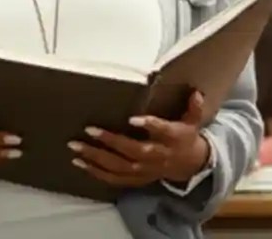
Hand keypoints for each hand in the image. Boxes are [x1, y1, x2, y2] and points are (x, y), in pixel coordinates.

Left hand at [70, 92, 210, 186]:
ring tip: (76, 147)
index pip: (162, 131)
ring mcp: (145, 170)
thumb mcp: (193, 120)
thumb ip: (193, 106)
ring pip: (118, 167)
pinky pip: (114, 179)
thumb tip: (195, 92)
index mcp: (172, 138)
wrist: (188, 165)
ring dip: (96, 158)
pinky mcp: (136, 178)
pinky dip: (96, 172)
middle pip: (133, 151)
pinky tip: (80, 163)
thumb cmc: (185, 136)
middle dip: (110, 142)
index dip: (150, 126)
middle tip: (89, 130)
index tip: (133, 119)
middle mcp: (157, 156)